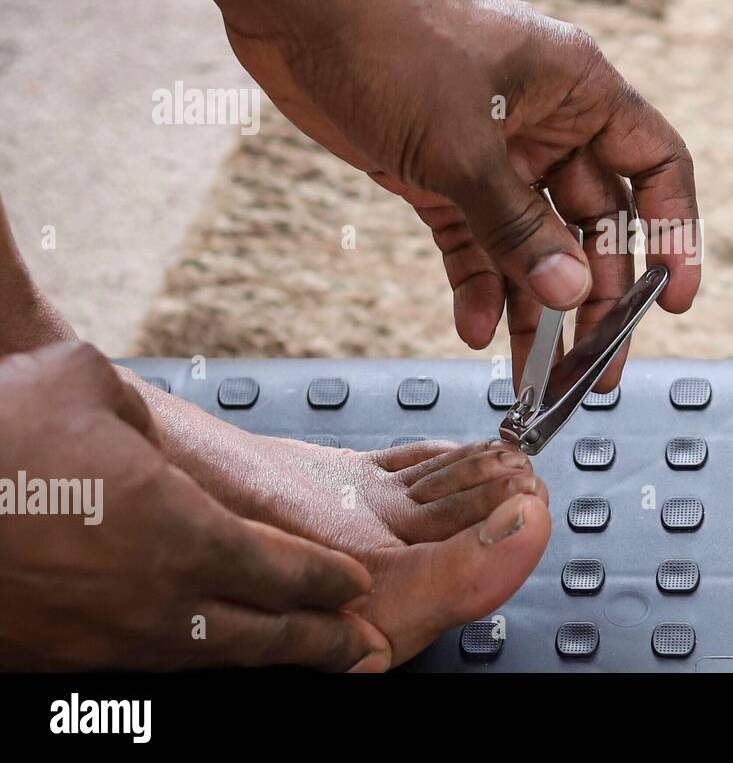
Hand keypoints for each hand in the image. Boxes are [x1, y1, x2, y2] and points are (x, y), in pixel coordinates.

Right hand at [0, 342, 389, 670]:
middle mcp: (153, 598)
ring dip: (264, 660)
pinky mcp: (52, 661)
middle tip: (360, 650)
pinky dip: (190, 663)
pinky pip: (144, 667)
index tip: (354, 584)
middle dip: (319, 641)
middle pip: (260, 633)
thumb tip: (152, 438)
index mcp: (177, 530)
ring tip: (306, 662)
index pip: (280, 569)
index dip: (325, 579)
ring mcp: (102, 640)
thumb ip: (144, 416)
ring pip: (205, 661)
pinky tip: (201, 656)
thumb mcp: (87, 384)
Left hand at [224, 0, 701, 389]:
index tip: (672, 300)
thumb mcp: (465, 145)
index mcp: (579, 91)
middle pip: (594, 223)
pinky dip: (476, 284)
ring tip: (532, 375)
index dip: (674, 234)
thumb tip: (570, 296)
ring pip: (532, 244)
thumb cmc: (394, 37)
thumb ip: (519, 228)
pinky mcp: (438, 173)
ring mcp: (492, 151)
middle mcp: (546, 123)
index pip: (655, 168)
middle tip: (595, 368)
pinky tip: (475, 328)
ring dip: (534, 308)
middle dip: (595, 296)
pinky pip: (473, 242)